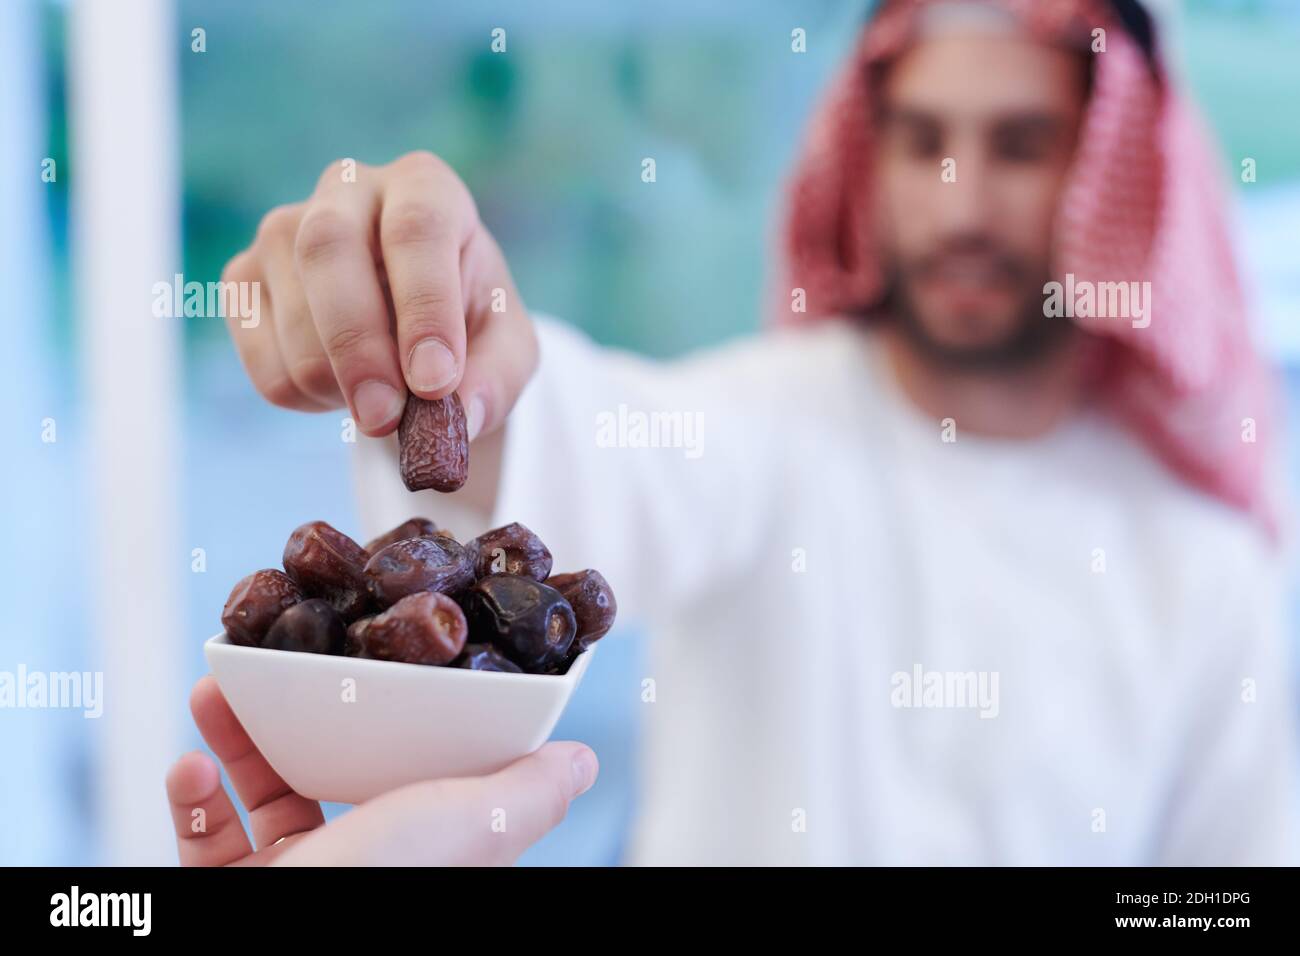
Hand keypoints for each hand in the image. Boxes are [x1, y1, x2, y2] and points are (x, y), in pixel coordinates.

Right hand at [165, 676, 597, 865]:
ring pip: (259, 796)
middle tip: (265, 666)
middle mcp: (360, 859)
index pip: (418, 768)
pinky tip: (189, 769)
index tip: (365, 656)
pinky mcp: (237, 891)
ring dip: (232, 741)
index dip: (395, 713)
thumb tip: (582, 759)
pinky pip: (205, 840)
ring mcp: (294, 876)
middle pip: (328, 770)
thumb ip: (527, 794)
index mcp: (422, 842)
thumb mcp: (470, 826)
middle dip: (293, 714)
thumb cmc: (377, 883)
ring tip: (212, 695)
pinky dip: (190, 801)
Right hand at [222, 152, 537, 441]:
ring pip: (290, 314)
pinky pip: (262, 360)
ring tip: (385, 400)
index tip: (435, 382)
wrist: (415, 327)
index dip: (425, 308)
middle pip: (328, 250)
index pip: (417, 230)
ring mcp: (282, 230)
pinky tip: (343, 388)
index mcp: (424, 186)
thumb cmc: (468, 324)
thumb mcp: (506, 349)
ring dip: (338, 386)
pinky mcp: (244, 280)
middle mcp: (346, 190)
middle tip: (385, 418)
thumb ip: (495, 377)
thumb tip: (459, 416)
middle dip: (356, 347)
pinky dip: (307, 398)